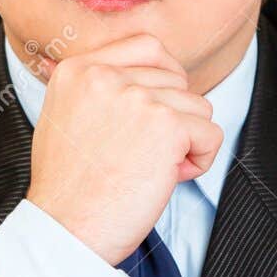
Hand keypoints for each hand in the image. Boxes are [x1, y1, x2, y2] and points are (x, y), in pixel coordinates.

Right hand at [24, 32, 222, 265]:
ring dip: (186, 142)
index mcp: (78, 69)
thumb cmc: (68, 188)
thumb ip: (97, 90)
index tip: (157, 112)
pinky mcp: (167, 126)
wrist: (65, 230)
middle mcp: (106, 76)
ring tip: (153, 170)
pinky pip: (211, 134)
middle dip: (173, 118)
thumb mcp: (66, 119)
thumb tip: (144, 78)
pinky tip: (169, 179)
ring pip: (197, 107)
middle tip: (147, 155)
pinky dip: (201, 160)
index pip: (147, 46)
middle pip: (177, 80)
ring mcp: (137, 98)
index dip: (165, 78)